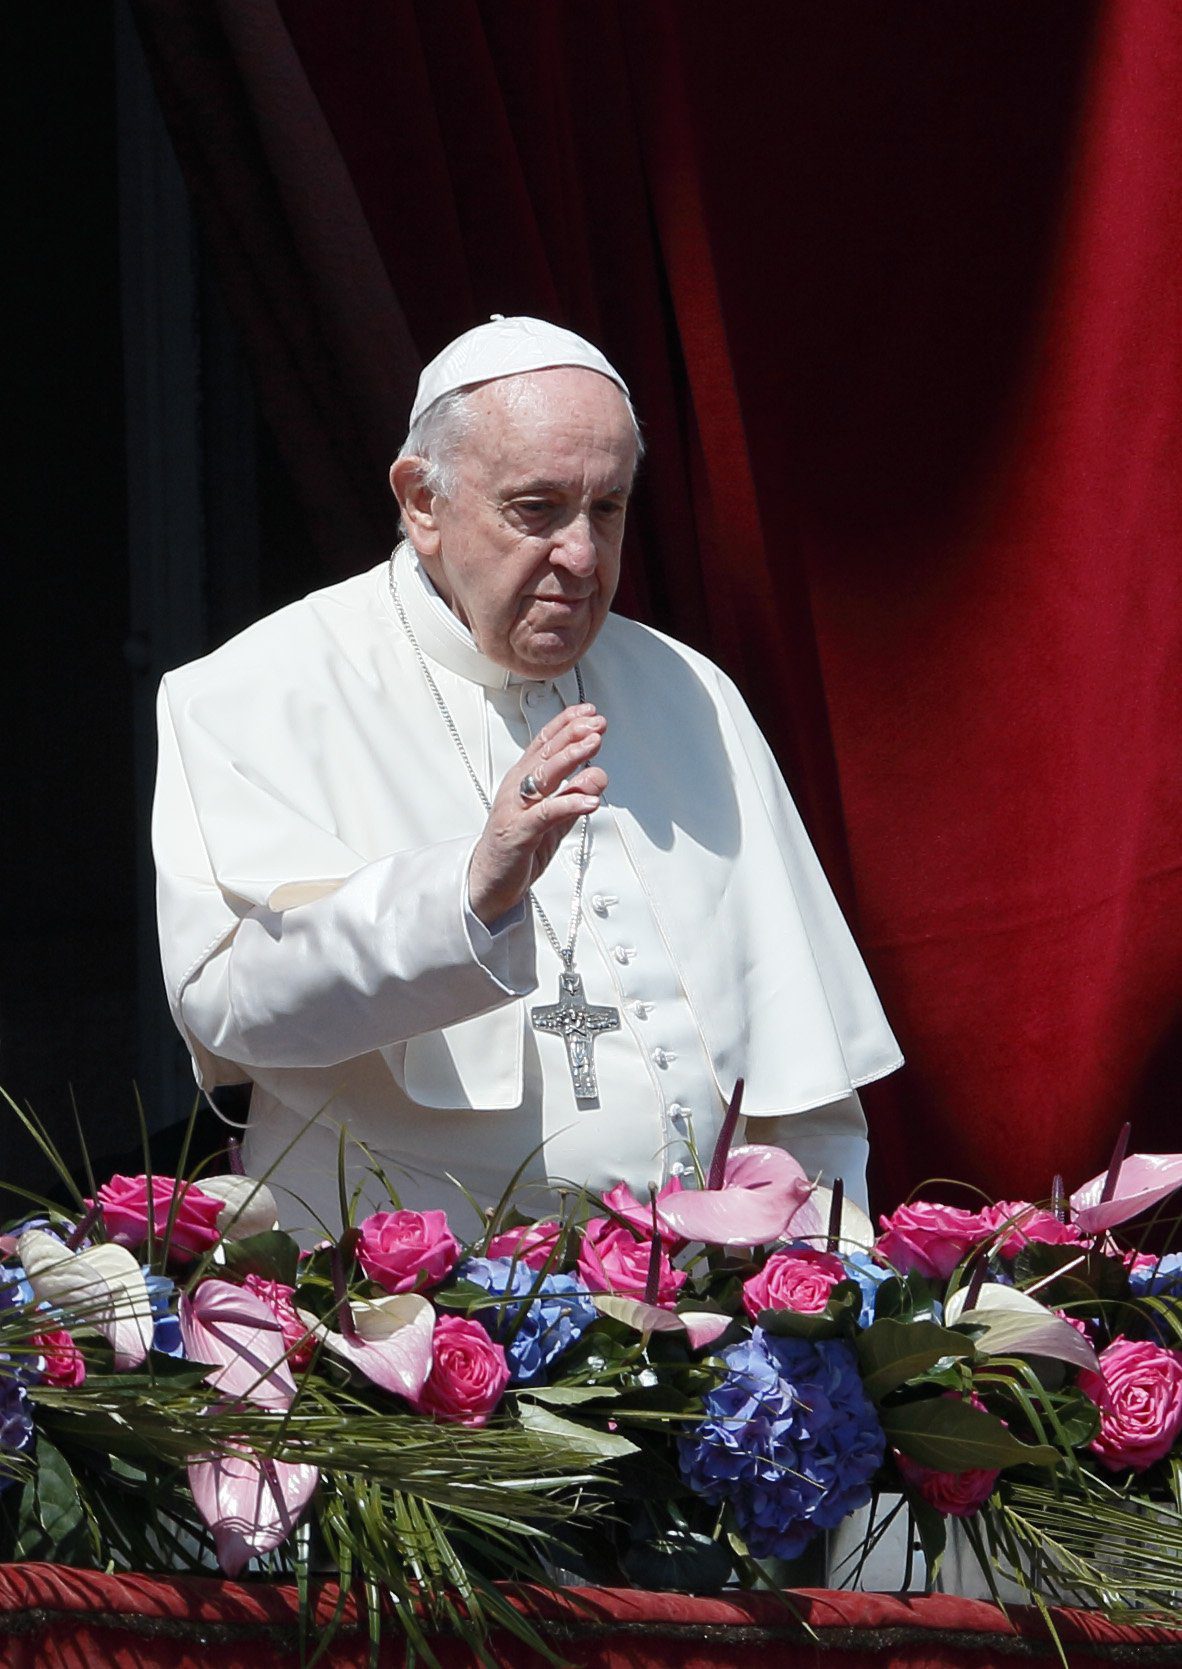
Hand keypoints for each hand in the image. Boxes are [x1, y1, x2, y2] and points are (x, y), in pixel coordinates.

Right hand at [468, 704, 606, 925]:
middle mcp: (517, 789)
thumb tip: (598, 774)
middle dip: (573, 735)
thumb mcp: (554, 819)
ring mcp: (516, 809)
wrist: (489, 882)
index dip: (566, 725)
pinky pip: (546, 814)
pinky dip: (569, 803)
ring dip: (571, 758)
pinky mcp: (519, 833)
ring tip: (594, 745)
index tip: (589, 712)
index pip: (544, 744)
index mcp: (522, 781)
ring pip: (544, 776)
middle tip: (596, 724)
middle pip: (546, 754)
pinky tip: (590, 799)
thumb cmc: (517, 847)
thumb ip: (574, 797)